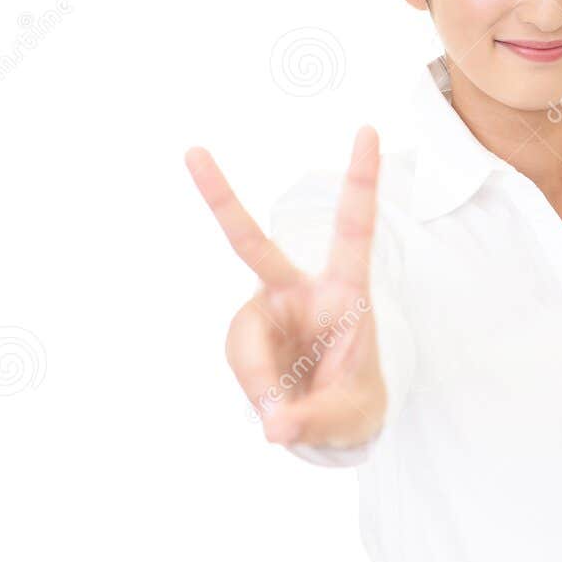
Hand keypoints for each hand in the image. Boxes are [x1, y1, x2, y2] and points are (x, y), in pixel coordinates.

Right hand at [184, 128, 386, 447]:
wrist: (333, 422)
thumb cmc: (353, 402)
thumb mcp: (349, 415)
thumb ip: (314, 419)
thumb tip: (276, 431)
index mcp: (345, 291)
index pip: (354, 229)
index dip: (362, 181)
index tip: (368, 129)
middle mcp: (298, 292)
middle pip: (252, 244)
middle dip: (221, 199)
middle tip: (192, 150)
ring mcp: (264, 314)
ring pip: (244, 347)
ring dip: (265, 387)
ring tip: (292, 417)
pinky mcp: (244, 339)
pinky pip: (242, 369)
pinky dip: (258, 396)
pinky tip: (278, 411)